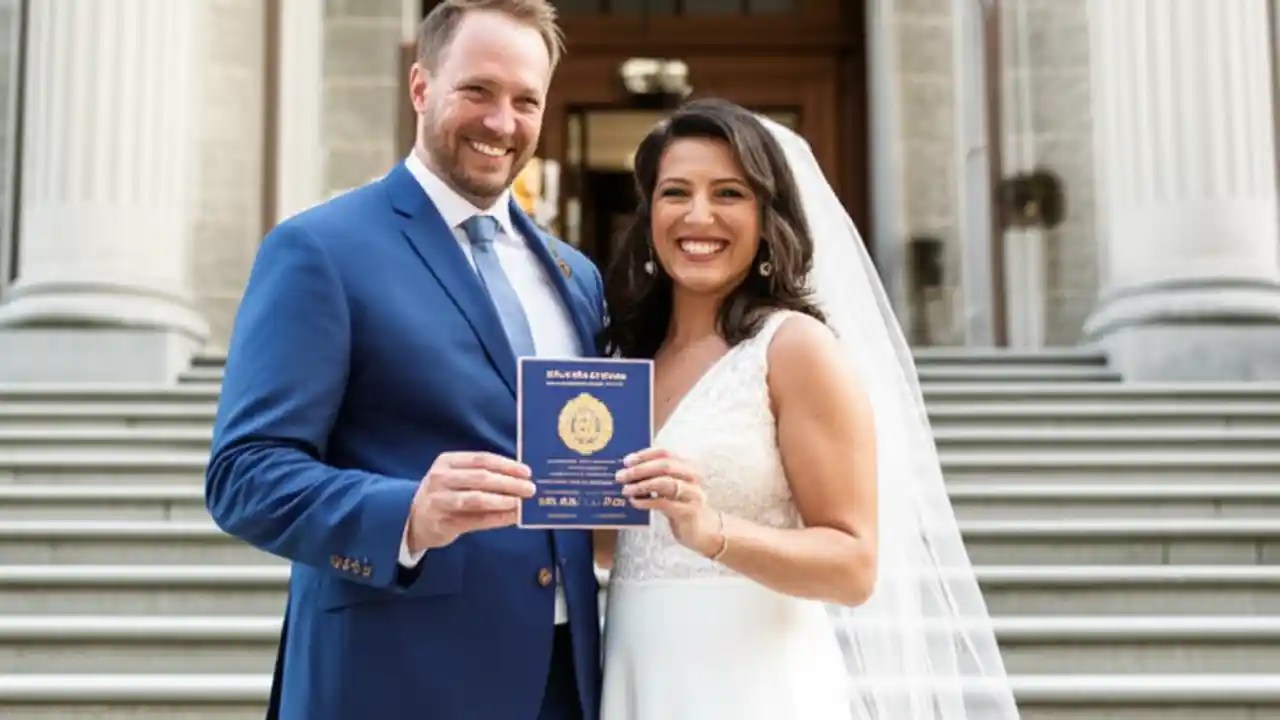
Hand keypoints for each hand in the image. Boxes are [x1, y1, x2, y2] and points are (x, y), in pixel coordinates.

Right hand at [406, 451, 534, 552]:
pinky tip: (511, 517)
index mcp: (447, 461)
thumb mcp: (456, 478)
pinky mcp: (443, 522)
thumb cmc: (444, 495)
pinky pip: (475, 520)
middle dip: (509, 483)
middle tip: (530, 489)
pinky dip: (496, 518)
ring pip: (476, 498)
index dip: (507, 465)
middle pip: (481, 477)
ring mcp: (440, 500)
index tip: (527, 472)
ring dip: (502, 500)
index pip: (482, 459)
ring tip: (521, 503)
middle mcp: (441, 478)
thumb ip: (483, 476)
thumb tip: (520, 479)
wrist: (413, 521)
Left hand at [616, 448, 721, 556]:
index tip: (627, 461)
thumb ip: (655, 477)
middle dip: (640, 470)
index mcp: (687, 465)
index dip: (644, 455)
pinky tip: (635, 502)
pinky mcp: (689, 510)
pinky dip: (646, 501)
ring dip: (641, 485)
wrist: (702, 530)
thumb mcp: (670, 488)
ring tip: (626, 490)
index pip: (664, 453)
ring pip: (664, 483)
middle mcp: (693, 476)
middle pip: (664, 466)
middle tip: (621, 476)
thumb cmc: (681, 505)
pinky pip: (664, 503)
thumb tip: (628, 470)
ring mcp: (693, 493)